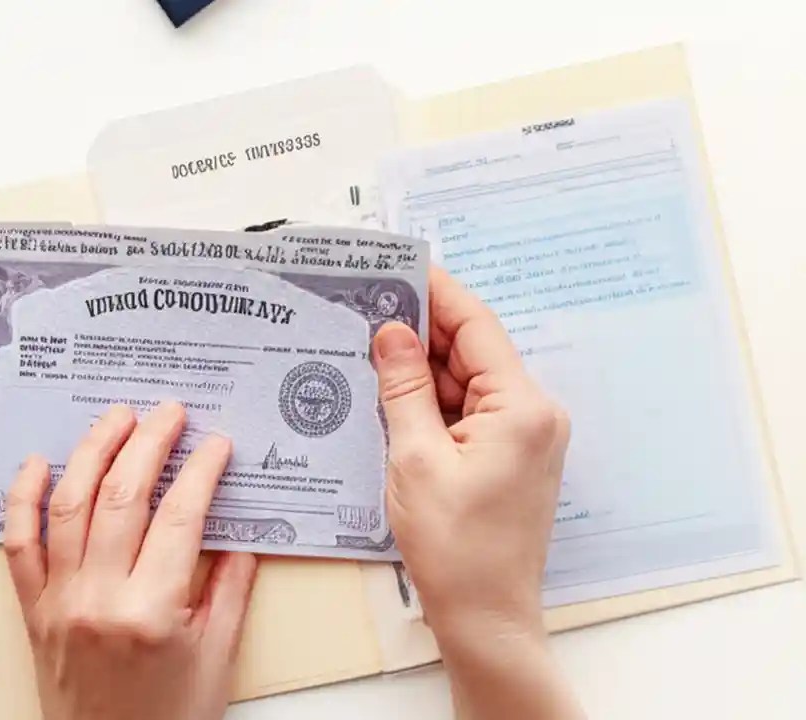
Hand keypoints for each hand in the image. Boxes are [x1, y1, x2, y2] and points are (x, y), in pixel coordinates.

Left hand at [4, 401, 258, 719]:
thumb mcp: (216, 659)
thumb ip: (230, 592)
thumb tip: (239, 537)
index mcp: (150, 612)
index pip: (181, 518)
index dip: (201, 471)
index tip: (215, 446)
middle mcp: (98, 599)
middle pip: (123, 496)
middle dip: (150, 443)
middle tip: (170, 413)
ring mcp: (59, 600)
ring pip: (68, 504)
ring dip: (92, 451)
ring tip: (117, 419)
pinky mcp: (32, 609)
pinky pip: (18, 543)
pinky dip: (23, 498)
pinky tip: (37, 463)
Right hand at [373, 270, 582, 719]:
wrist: (486, 616)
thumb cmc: (455, 548)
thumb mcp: (414, 458)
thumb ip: (403, 388)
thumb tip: (392, 332)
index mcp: (521, 407)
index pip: (475, 326)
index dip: (434, 292)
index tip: (396, 266)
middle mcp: (534, 413)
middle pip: (471, 350)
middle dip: (419, 331)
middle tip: (364, 310)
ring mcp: (525, 435)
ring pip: (466, 381)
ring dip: (420, 370)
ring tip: (366, 354)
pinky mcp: (510, 455)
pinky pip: (468, 410)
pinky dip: (431, 401)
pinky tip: (390, 398)